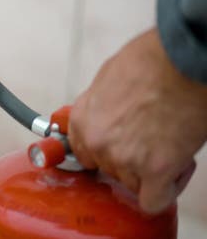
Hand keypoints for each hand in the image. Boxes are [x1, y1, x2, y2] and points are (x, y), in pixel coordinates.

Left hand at [68, 28, 206, 213]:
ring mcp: (124, 159)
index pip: (84, 155)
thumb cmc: (150, 62)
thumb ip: (100, 108)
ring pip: (133, 185)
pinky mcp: (154, 170)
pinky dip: (165, 191)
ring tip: (170, 144)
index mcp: (82, 120)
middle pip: (110, 170)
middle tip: (154, 139)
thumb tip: (105, 117)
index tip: (121, 148)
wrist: (180, 61)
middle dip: (132, 159)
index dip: (106, 152)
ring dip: (152, 173)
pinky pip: (152, 202)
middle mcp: (97, 142)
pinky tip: (175, 169)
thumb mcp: (107, 80)